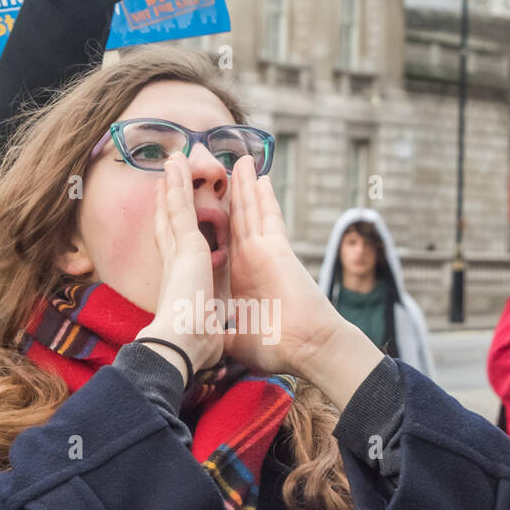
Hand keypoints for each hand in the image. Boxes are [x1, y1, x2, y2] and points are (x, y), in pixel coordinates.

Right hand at [141, 153, 223, 374]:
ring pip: (173, 211)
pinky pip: (181, 209)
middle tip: (164, 181)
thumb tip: (211, 342)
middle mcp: (174, 265)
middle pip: (169, 226)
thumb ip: (205, 328)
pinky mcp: (185, 247)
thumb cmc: (191, 349)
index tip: (168, 216)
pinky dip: (177, 187)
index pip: (175, 252)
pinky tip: (175, 166)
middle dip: (167, 203)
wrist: (182, 348)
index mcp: (180, 284)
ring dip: (172, 185)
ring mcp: (178, 254)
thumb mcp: (203, 333)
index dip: (170, 231)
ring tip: (171, 161)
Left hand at [224, 155, 348, 374]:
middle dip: (232, 195)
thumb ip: (223, 331)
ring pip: (251, 212)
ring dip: (246, 186)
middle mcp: (252, 261)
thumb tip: (208, 340)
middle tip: (222, 169)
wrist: (305, 348)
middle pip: (239, 220)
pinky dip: (264, 196)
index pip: (226, 243)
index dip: (216, 223)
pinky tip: (260, 176)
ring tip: (240, 161)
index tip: (204, 205)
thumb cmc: (276, 347)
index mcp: (240, 279)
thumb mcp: (236, 338)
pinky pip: (269, 216)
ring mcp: (266, 253)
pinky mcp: (278, 249)